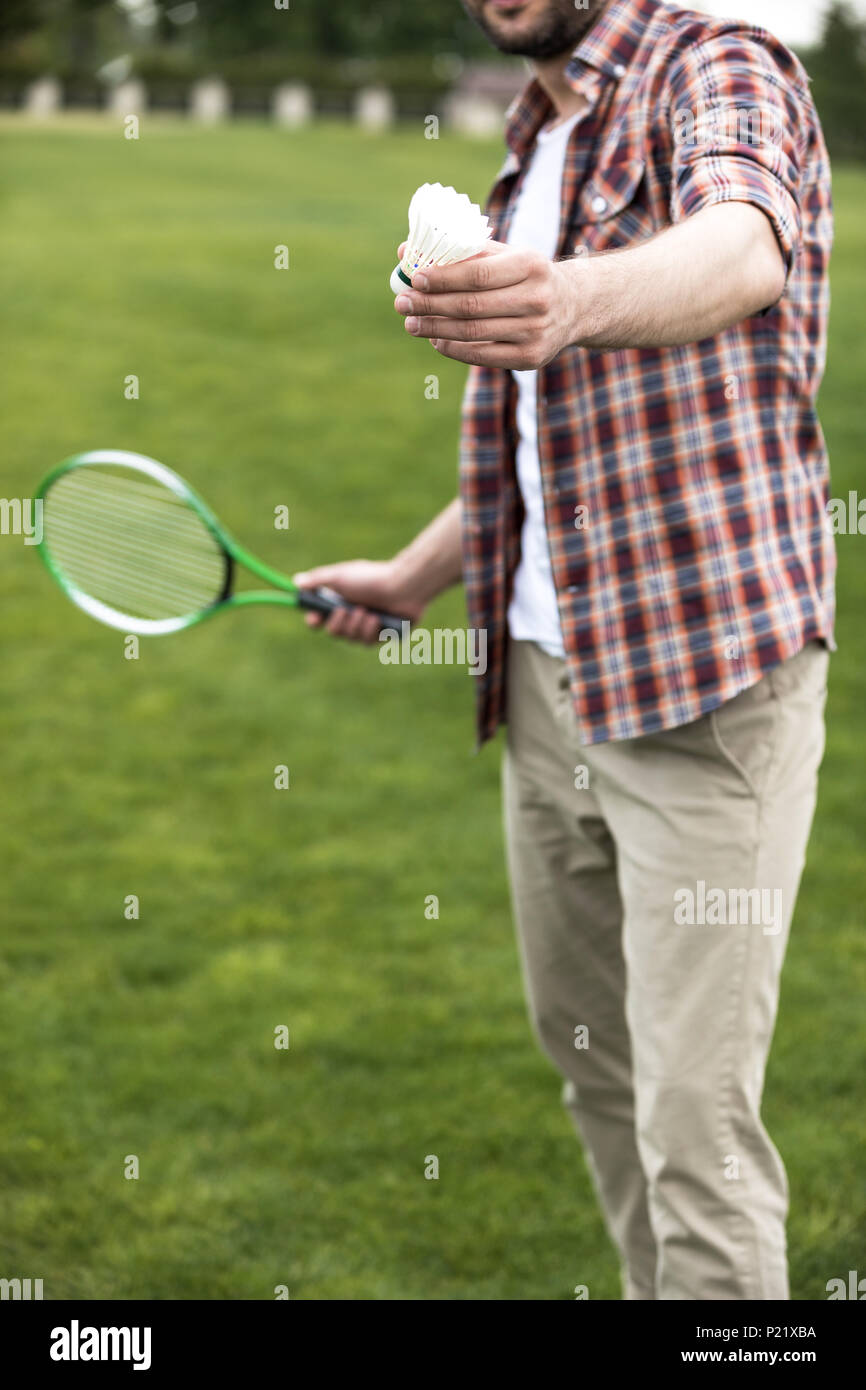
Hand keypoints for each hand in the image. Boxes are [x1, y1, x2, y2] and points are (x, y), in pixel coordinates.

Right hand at [293, 559, 424, 644]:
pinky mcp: (383, 635)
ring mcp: (368, 626)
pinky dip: (370, 630)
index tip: (314, 619)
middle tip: (346, 610)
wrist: (403, 585)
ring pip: (350, 639)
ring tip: (368, 611)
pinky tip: (378, 619)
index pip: (320, 617)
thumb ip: (317, 580)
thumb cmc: (371, 577)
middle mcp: (353, 614)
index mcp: (341, 600)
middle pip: (334, 632)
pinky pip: (368, 642)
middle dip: (338, 623)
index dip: (314, 621)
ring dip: (356, 625)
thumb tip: (296, 582)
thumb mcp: (340, 576)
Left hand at [393, 242, 579, 369]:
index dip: (442, 278)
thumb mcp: (506, 256)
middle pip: (471, 306)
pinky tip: (434, 340)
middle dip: (431, 305)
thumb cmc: (527, 276)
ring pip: (473, 332)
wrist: (574, 306)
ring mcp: (535, 332)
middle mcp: (537, 300)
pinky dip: (452, 348)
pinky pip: (481, 355)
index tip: (414, 278)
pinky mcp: (530, 358)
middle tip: (403, 303)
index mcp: (531, 265)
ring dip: (435, 329)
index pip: (477, 274)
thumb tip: (406, 253)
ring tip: (412, 324)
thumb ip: (461, 253)